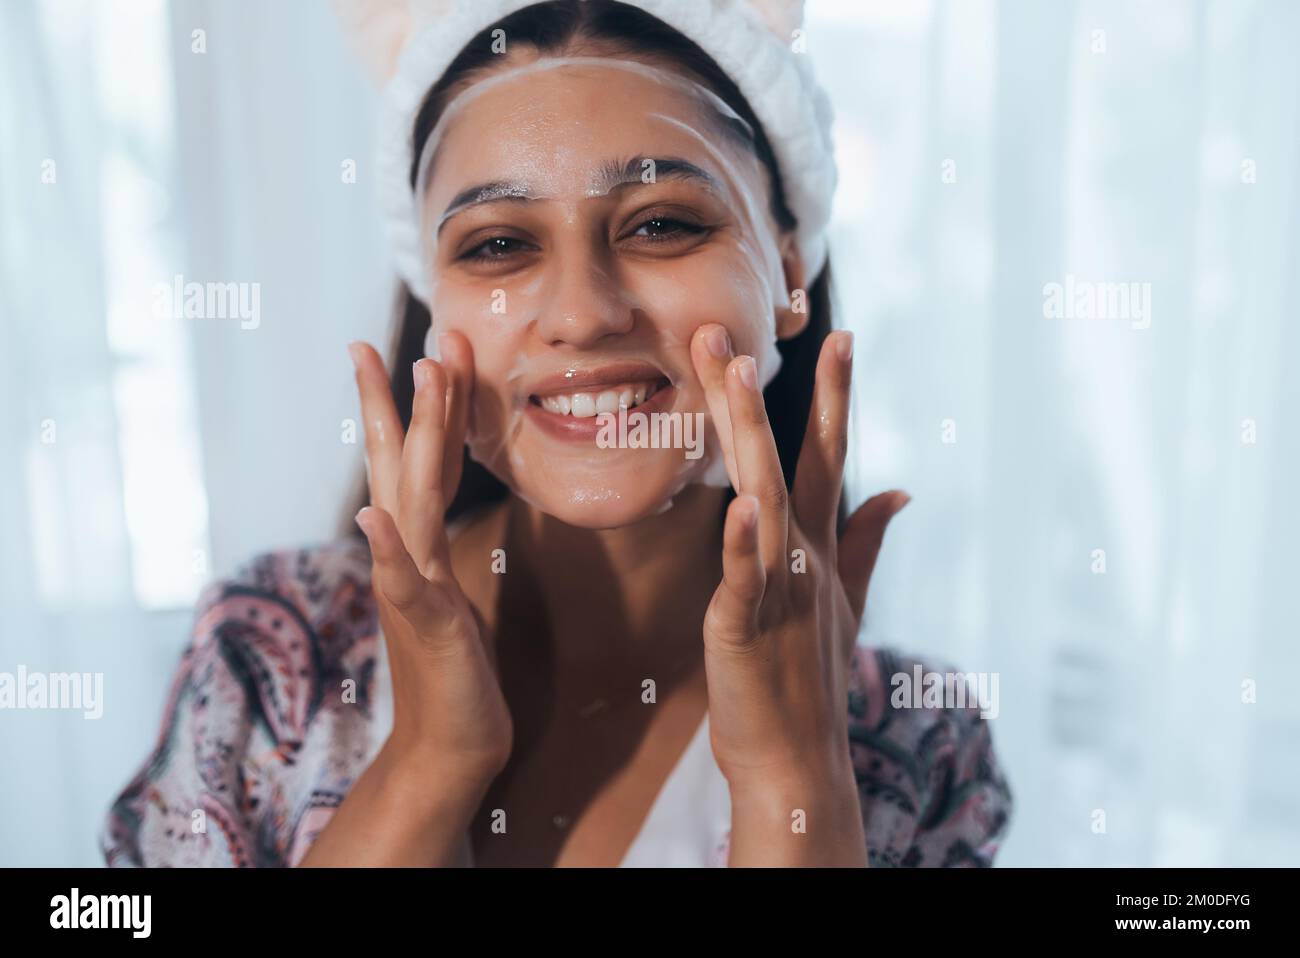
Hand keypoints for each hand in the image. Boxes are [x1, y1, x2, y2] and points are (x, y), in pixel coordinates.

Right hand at [349, 335, 512, 787]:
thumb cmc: (457, 678)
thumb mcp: (451, 602)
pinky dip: (387, 550)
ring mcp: (414, 590)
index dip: (420, 406)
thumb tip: (415, 520)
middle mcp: (409, 557)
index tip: (423, 347)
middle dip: (403, 397)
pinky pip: (404, 584)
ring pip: (412, 498)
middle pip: (404, 463)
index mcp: (420, 548)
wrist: (450, 751)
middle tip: (392, 335)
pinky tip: (371, 517)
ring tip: (414, 374)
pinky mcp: (429, 630)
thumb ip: (429, 556)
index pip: (418, 463)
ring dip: (413, 435)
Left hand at [689, 324, 908, 864]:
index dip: (836, 397)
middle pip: (783, 460)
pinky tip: (740, 504)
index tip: (842, 336)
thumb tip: (901, 490)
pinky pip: (745, 580)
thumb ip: (868, 542)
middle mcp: (802, 558)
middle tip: (736, 329)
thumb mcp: (846, 601)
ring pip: (763, 499)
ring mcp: (779, 590)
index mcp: (817, 548)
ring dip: (750, 438)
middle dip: (759, 395)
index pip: (828, 457)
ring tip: (739, 376)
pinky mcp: (746, 630)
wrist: (796, 761)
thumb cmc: (808, 679)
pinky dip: (744, 545)